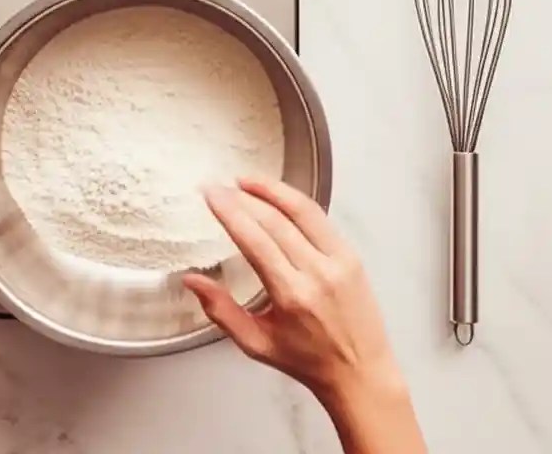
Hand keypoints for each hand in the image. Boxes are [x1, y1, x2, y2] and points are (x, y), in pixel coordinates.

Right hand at [183, 178, 425, 453]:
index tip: (211, 195)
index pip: (256, 241)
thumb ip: (220, 310)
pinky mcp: (351, 256)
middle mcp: (318, 273)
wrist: (360, 371)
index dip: (230, 213)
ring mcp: (339, 261)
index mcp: (292, 295)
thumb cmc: (308, 360)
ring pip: (303, 210)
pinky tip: (277, 197)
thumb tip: (192, 281)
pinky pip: (320, 219)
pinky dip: (296, 202)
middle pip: (276, 220)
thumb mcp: (255, 343)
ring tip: (246, 181)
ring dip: (272, 189)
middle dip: (243, 198)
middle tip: (220, 186)